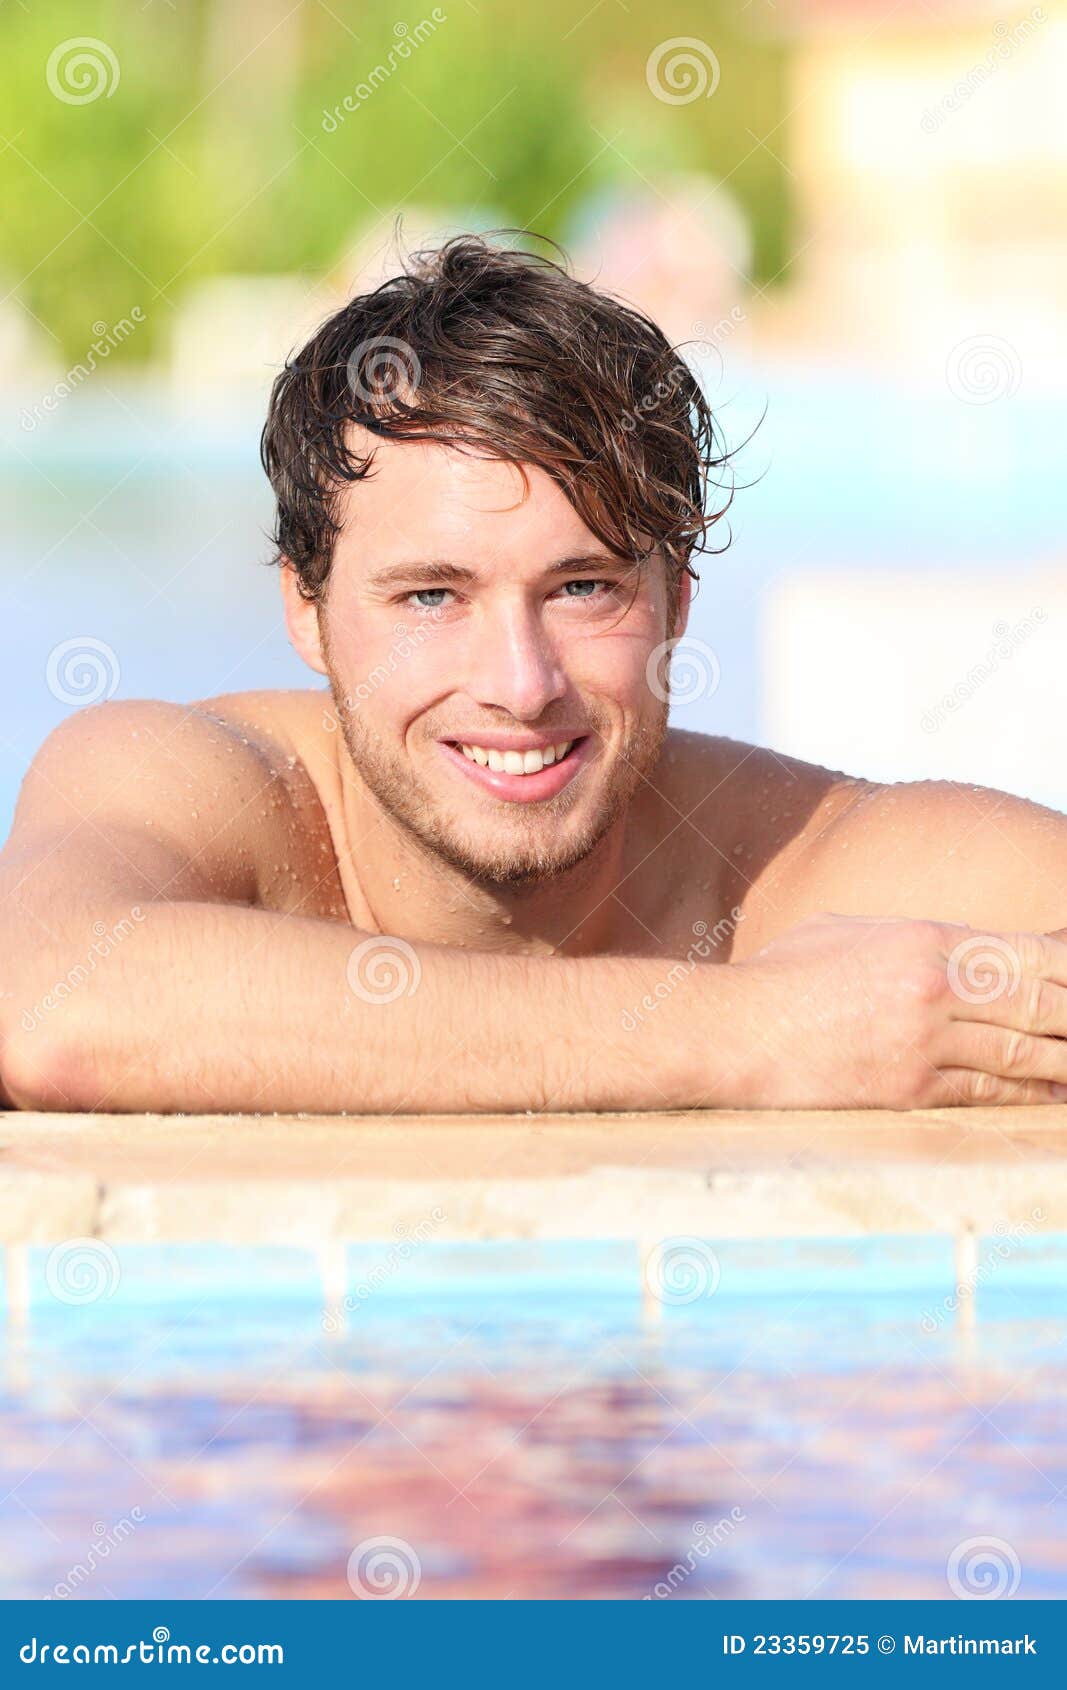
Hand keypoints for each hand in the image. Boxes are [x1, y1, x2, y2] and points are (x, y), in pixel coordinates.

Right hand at [733, 911, 1066, 1108]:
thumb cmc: (781, 977)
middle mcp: (934, 987)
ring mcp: (924, 1041)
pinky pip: (987, 1094)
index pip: (1025, 952)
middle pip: (1039, 1004)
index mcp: (924, 939)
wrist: (734, 1032)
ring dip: (1064, 1060)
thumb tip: (958, 953)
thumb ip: (910, 939)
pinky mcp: (909, 1090)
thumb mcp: (847, 931)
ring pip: (1024, 1054)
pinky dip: (1028, 1096)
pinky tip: (1051, 1095)